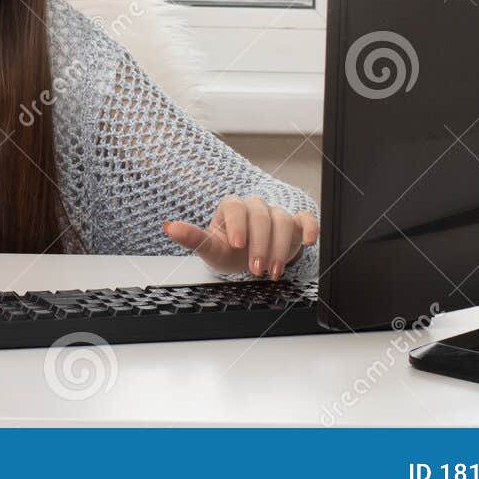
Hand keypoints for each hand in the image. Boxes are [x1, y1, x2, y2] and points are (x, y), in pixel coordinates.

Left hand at [162, 194, 319, 279]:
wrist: (250, 258)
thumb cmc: (229, 251)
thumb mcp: (211, 248)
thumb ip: (192, 238)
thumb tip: (169, 226)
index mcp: (232, 208)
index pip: (235, 206)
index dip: (238, 224)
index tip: (237, 245)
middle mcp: (255, 207)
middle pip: (261, 215)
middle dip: (260, 244)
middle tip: (256, 269)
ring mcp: (276, 214)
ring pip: (282, 219)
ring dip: (279, 247)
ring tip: (272, 272)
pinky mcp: (295, 224)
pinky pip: (306, 218)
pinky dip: (309, 227)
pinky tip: (308, 241)